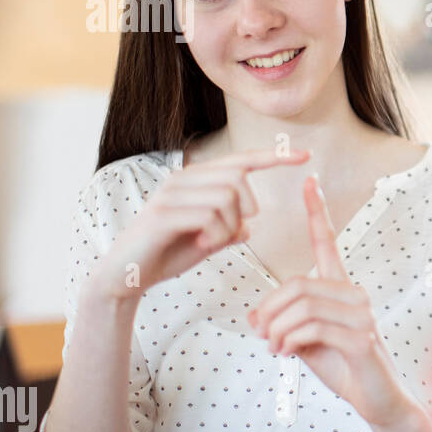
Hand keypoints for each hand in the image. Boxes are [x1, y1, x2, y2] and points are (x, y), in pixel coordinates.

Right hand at [90, 147, 309, 299]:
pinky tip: (204, 245)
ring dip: (229, 225)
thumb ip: (227, 232)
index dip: (274, 157)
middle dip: (246, 207)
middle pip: (238, 178)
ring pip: (226, 196)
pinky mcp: (162, 214)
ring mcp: (170, 194)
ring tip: (212, 242)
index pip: (241, 161)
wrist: (125, 276)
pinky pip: (209, 215)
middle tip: (232, 231)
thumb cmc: (166, 256)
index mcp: (196, 181)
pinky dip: (215, 234)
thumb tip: (248, 228)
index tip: (306, 155)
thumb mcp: (205, 244)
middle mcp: (182, 180)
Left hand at [247, 175, 410, 425]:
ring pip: (303, 305)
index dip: (317, 212)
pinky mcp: (362, 339)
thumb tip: (256, 318)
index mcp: (343, 291)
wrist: (379, 402)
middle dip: (269, 310)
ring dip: (277, 328)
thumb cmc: (346, 370)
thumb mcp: (308, 344)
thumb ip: (286, 325)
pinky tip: (287, 353)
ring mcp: (362, 316)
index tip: (309, 182)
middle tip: (260, 334)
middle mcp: (355, 296)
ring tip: (274, 348)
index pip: (328, 243)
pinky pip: (313, 328)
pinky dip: (290, 340)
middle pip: (299, 283)